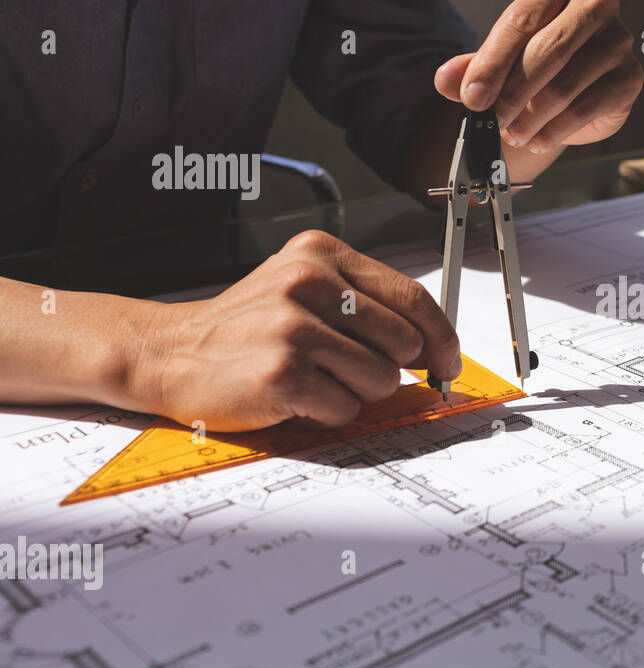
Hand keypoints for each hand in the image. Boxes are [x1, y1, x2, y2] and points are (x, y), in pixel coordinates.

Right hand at [144, 231, 459, 430]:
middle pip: (405, 343)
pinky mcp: (283, 373)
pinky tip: (295, 395)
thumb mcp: (304, 289)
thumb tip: (436, 348)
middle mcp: (310, 283)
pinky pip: (346, 408)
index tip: (448, 362)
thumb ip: (367, 305)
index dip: (441, 337)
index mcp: (321, 255)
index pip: (413, 297)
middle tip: (345, 370)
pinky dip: (327, 412)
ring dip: (355, 392)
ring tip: (313, 378)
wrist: (171, 353)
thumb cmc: (248, 328)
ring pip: (381, 380)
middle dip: (389, 368)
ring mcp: (295, 327)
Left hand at [434, 0, 642, 154]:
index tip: (472, 97)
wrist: (575, 87)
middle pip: (549, 50)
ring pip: (566, 85)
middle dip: (513, 92)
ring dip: (531, 118)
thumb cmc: (535, 61)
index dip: (492, 62)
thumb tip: (445, 79)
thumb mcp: (498, 60)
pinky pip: (586, 108)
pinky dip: (555, 131)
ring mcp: (618, 39)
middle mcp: (596, 2)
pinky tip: (538, 139)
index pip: (521, 20)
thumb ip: (471, 67)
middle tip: (491, 119)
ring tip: (512, 133)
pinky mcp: (630, 77)